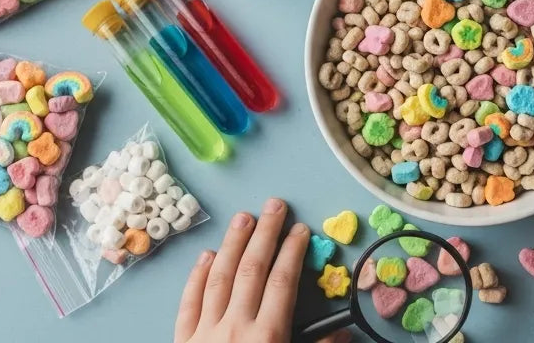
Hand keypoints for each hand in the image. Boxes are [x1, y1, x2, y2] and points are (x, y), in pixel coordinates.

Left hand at [174, 198, 341, 342]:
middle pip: (251, 270)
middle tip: (274, 204)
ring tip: (243, 218)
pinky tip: (206, 257)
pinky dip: (197, 277)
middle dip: (264, 234)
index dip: (292, 252)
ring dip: (232, 245)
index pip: (282, 283)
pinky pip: (188, 304)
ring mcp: (204, 335)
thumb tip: (344, 334)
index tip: (300, 229)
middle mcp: (233, 330)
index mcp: (266, 339)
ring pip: (218, 279)